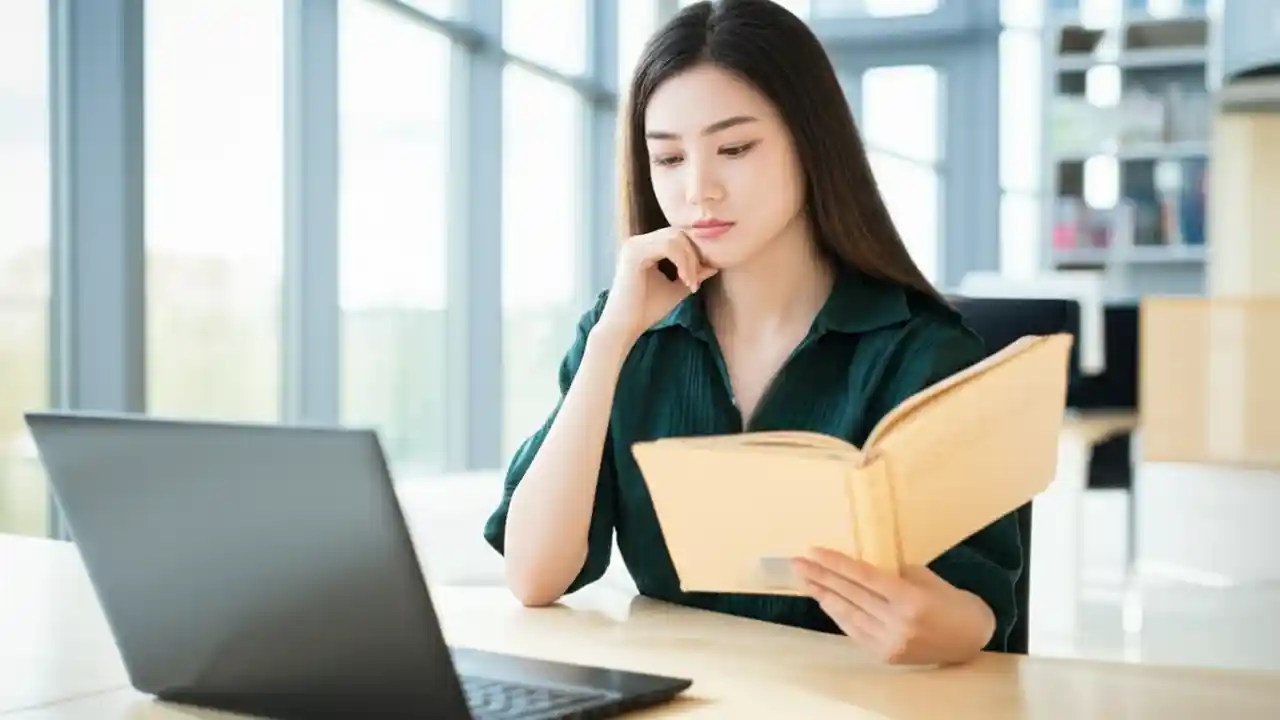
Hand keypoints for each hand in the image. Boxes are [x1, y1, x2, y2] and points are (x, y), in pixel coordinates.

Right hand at [596, 228, 718, 344]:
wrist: (625, 328)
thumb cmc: (647, 310)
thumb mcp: (676, 288)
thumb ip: (693, 274)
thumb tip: (715, 264)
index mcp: (644, 247)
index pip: (677, 237)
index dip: (694, 253)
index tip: (700, 278)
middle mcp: (637, 242)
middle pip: (678, 233)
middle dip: (694, 255)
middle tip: (697, 281)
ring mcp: (634, 245)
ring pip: (675, 238)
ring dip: (690, 260)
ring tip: (691, 283)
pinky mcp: (634, 253)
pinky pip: (668, 246)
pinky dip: (682, 262)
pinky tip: (685, 281)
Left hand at [792, 548, 994, 665]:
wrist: (971, 638)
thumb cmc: (950, 600)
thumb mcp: (924, 578)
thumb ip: (892, 573)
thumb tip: (856, 565)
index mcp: (910, 599)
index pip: (864, 577)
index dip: (836, 564)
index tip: (813, 551)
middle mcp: (898, 623)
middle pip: (851, 595)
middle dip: (821, 578)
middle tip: (797, 564)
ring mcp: (891, 642)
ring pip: (848, 615)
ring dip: (824, 596)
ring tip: (804, 581)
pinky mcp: (886, 655)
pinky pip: (855, 631)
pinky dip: (839, 615)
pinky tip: (826, 601)